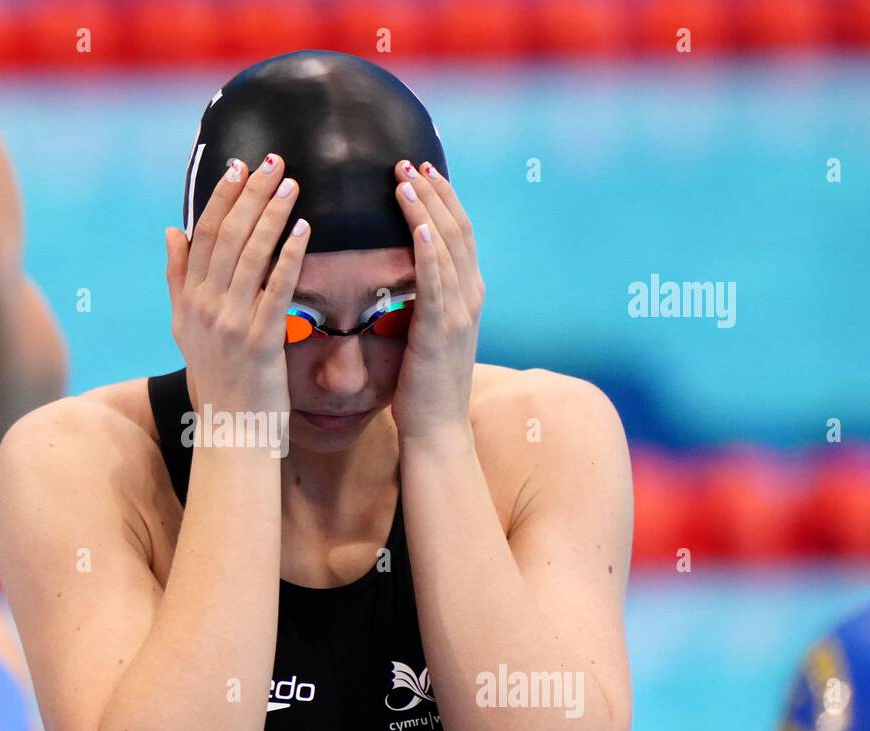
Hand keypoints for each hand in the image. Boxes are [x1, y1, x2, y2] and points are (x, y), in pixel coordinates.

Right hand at [163, 153, 309, 416]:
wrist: (232, 430)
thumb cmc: (217, 378)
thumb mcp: (186, 328)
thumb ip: (179, 278)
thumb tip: (172, 231)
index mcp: (189, 300)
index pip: (203, 236)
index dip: (221, 198)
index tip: (238, 166)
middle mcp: (205, 308)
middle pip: (227, 237)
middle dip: (250, 195)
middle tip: (274, 162)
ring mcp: (231, 324)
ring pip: (251, 256)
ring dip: (272, 215)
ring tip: (292, 185)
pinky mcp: (260, 341)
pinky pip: (277, 289)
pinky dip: (290, 256)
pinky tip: (306, 229)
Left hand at [389, 160, 485, 441]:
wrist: (438, 431)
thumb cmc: (423, 389)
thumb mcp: (425, 336)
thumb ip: (422, 304)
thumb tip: (399, 279)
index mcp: (466, 295)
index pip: (458, 234)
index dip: (443, 198)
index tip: (422, 169)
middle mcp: (470, 297)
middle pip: (457, 229)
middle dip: (433, 192)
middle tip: (407, 160)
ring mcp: (461, 312)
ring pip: (446, 247)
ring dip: (425, 209)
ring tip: (404, 178)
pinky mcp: (442, 330)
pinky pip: (436, 281)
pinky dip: (428, 249)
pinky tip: (415, 224)